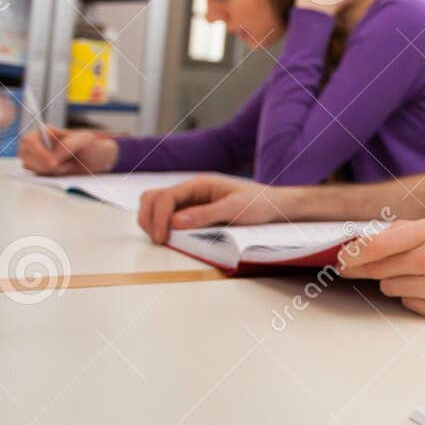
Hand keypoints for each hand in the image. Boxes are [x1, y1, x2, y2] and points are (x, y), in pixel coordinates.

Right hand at [18, 126, 117, 174]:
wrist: (97, 159)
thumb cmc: (90, 145)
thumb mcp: (85, 140)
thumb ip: (68, 145)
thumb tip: (52, 158)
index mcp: (45, 131)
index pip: (28, 141)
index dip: (38, 153)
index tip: (53, 163)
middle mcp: (36, 143)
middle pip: (25, 155)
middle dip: (44, 164)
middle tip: (65, 166)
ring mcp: (36, 157)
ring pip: (30, 167)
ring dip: (50, 170)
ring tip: (68, 165)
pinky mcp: (40, 169)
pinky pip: (37, 175)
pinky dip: (51, 176)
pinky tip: (65, 170)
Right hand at [137, 174, 283, 242]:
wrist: (275, 206)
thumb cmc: (260, 203)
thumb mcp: (236, 209)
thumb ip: (206, 214)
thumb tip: (175, 222)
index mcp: (199, 184)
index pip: (166, 196)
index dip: (158, 217)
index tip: (162, 237)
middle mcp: (191, 191)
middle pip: (153, 198)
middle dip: (149, 218)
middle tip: (158, 240)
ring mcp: (190, 202)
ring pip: (156, 206)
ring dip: (152, 221)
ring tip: (162, 240)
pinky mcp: (194, 213)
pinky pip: (169, 217)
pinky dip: (163, 226)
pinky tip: (171, 238)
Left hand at [336, 218, 424, 319]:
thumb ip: (410, 233)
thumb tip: (369, 242)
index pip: (376, 245)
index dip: (352, 254)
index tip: (341, 259)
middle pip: (378, 269)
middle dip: (369, 269)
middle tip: (358, 268)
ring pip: (391, 287)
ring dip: (399, 281)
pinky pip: (409, 304)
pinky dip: (416, 297)